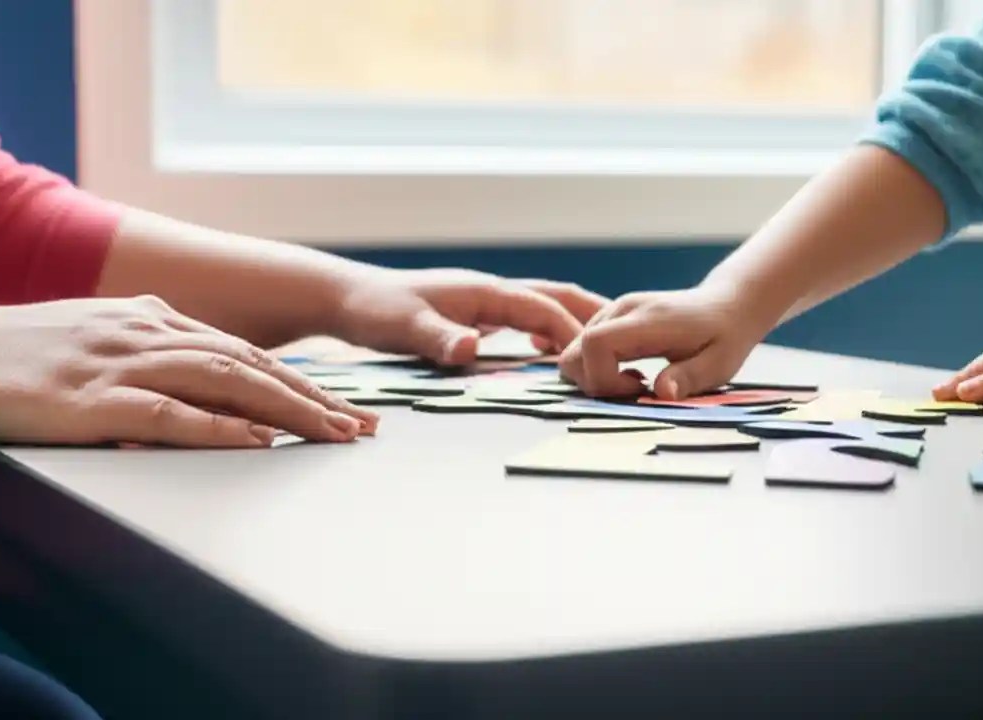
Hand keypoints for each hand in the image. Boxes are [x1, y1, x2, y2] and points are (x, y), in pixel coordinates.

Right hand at [0, 295, 377, 447]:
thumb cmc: (25, 352)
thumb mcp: (101, 337)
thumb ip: (153, 346)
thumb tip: (202, 369)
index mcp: (153, 319)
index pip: (245, 351)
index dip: (300, 381)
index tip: (342, 408)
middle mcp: (149, 333)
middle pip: (251, 365)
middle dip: (314, 398)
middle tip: (361, 428)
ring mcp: (123, 363)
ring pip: (226, 382)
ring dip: (286, 411)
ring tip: (332, 436)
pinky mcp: (94, 399)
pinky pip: (169, 413)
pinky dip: (219, 427)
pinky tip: (257, 440)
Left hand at [331, 269, 607, 364]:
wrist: (348, 298)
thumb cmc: (375, 312)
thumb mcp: (404, 329)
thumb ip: (438, 340)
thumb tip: (471, 348)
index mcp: (482, 291)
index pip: (542, 306)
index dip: (575, 328)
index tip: (607, 352)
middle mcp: (489, 290)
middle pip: (554, 295)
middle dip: (592, 313)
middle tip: (633, 335)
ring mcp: (483, 298)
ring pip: (542, 302)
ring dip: (573, 318)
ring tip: (608, 342)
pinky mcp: (474, 310)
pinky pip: (523, 315)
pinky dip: (546, 326)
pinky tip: (548, 348)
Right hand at [560, 287, 769, 397]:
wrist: (727, 304)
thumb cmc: (726, 336)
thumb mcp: (720, 364)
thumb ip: (690, 377)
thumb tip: (661, 394)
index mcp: (647, 320)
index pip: (594, 343)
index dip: (603, 377)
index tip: (637, 388)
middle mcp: (623, 309)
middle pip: (575, 349)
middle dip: (593, 382)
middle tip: (632, 391)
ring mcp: (614, 310)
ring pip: (575, 350)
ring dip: (595, 376)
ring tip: (634, 382)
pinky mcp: (612, 317)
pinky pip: (585, 346)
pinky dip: (598, 367)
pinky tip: (629, 372)